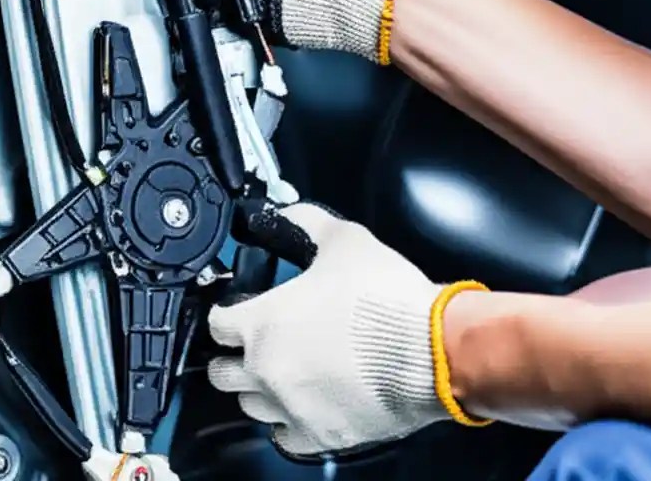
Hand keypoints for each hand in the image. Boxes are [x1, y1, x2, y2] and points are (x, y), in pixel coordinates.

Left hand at [207, 203, 446, 455]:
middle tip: (256, 345)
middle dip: (234, 356)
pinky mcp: (319, 434)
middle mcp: (265, 369)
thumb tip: (289, 214)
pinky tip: (302, 404)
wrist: (433, 351)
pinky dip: (287, 422)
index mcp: (261, 323)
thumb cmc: (385, 298)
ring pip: (250, 405)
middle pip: (222, 372)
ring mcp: (290, 406)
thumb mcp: (345, 241)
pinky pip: (283, 436)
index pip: (218, 323)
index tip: (239, 311)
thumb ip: (308, 224)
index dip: (227, 313)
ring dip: (259, 388)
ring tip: (283, 373)